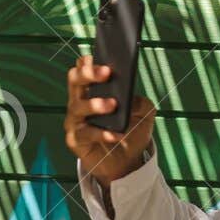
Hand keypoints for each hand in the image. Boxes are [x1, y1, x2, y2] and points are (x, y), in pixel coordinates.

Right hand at [65, 53, 155, 183]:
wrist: (127, 163)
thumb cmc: (131, 131)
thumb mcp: (144, 113)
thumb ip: (140, 102)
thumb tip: (130, 98)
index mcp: (93, 89)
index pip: (83, 68)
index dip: (88, 61)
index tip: (100, 56)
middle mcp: (79, 101)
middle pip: (74, 80)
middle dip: (88, 74)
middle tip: (107, 73)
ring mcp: (75, 121)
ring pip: (77, 106)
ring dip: (95, 104)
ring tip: (112, 105)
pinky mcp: (75, 140)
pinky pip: (85, 134)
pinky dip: (101, 133)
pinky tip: (115, 134)